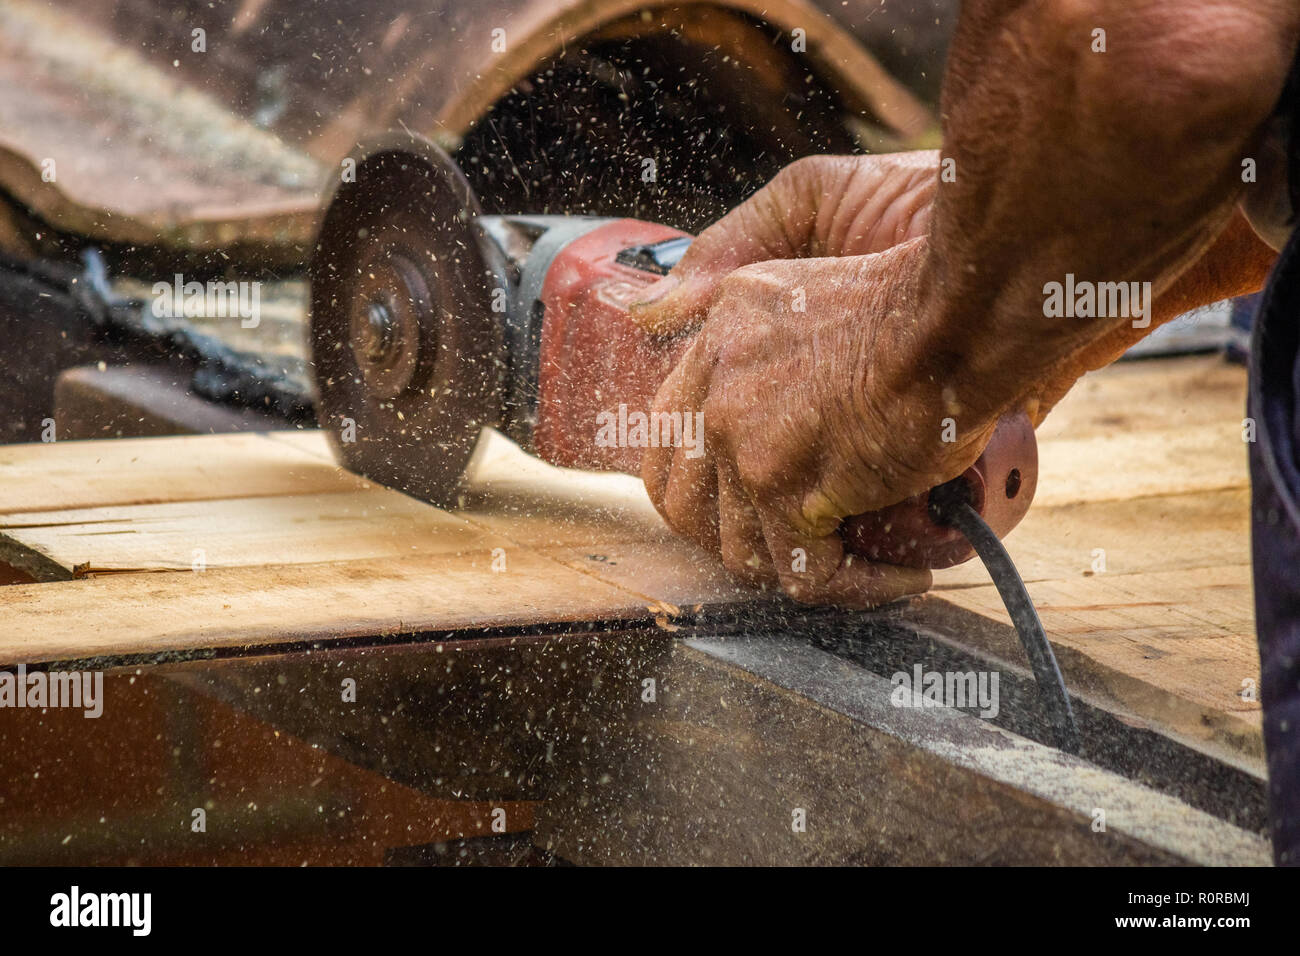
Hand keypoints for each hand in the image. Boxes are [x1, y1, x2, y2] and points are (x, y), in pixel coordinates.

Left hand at [633, 154, 994, 606]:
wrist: (957, 310)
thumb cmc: (905, 286)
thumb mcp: (792, 257)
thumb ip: (718, 281)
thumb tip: (643, 312)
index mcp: (716, 339)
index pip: (669, 432)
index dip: (702, 481)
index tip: (748, 501)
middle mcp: (716, 392)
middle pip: (681, 501)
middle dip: (729, 538)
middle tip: (789, 547)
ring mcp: (745, 443)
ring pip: (738, 547)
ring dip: (797, 569)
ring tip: (852, 565)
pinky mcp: (789, 488)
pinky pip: (804, 573)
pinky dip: (856, 589)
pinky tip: (896, 578)